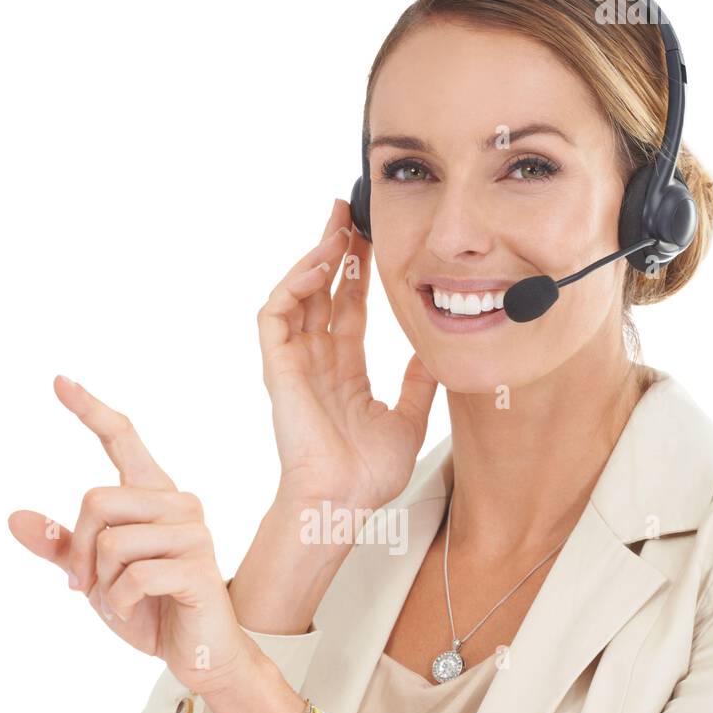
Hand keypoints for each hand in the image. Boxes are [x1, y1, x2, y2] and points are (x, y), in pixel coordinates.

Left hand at [8, 377, 254, 696]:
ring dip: (101, 582)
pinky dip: (119, 601)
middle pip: (95, 499)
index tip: (57, 381)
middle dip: (78, 550)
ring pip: (110, 540)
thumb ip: (62, 546)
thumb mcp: (96, 576)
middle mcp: (178, 503)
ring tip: (118, 599)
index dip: (91, 410)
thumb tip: (13, 518)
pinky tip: (133, 610)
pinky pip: (132, 576)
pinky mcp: (198, 567)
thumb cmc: (151, 609)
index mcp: (154, 496)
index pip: (123, 439)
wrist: (196, 655)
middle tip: (82, 585)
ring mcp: (192, 533)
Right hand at [260, 198, 438, 517]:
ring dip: (315, 257)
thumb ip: (419, 384)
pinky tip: (320, 264)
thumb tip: (435, 352)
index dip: (359, 273)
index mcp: (344, 372)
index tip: (373, 239)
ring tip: (337, 226)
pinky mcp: (278, 366)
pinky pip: (277, 314)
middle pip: (323, 291)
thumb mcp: (410, 420)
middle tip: (351, 211)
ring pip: (298, 294)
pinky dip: (295, 284)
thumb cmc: (368, 475)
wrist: (342, 500)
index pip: (350, 309)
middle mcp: (317, 361)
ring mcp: (295, 363)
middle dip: (335, 249)